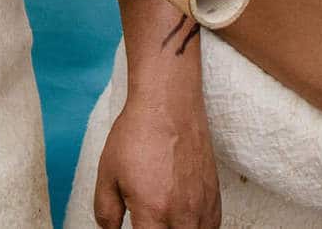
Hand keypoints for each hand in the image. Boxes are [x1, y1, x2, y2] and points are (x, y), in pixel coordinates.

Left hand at [94, 103, 221, 227]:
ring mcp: (202, 207)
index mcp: (153, 212)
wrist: (168, 105)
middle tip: (148, 222)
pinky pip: (211, 227)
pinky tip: (184, 222)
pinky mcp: (214, 197)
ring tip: (164, 222)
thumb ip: (106, 212)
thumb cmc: (137, 135)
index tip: (134, 227)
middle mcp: (182, 215)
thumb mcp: (107, 174)